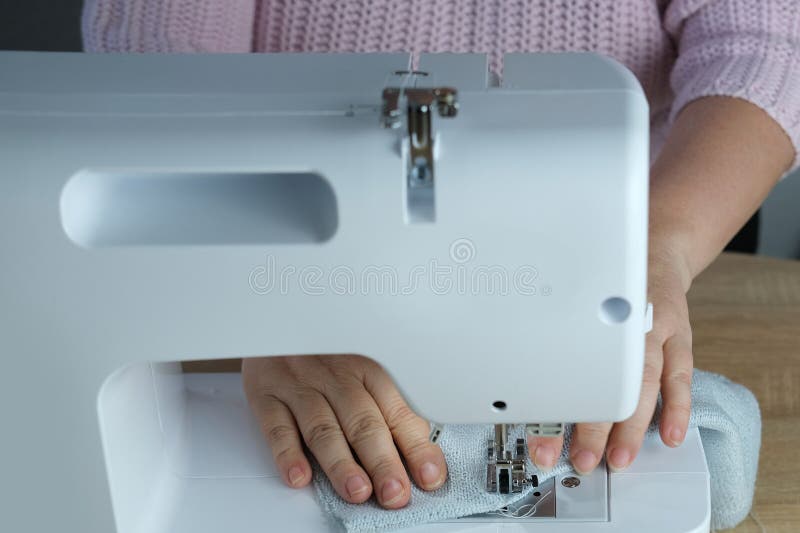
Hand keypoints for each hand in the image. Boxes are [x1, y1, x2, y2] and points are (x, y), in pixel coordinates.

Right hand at [242, 354, 447, 507]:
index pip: (397, 414)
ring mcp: (300, 386)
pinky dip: (287, 453)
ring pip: (323, 427)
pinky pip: (276, 425)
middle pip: (362, 423)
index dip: (415, 447)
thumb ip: (390, 411)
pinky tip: (299, 475)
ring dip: (340, 462)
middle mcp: (336, 378)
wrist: (276, 322)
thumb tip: (422, 451)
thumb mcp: (362, 372)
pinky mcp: (266, 394)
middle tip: (394, 492)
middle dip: (381, 461)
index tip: (429, 475)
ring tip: (357, 489)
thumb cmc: (326, 357)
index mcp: (369, 371)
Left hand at [527, 242, 693, 473]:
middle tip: (582, 458)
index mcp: (589, 313)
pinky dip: (677, 408)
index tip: (542, 436)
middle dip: (595, 423)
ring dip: (632, 424)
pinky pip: (680, 375)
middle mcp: (623, 321)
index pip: (568, 364)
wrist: (656, 253)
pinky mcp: (680, 337)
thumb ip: (559, 336)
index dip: (555, 402)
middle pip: (608, 377)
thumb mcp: (576, 299)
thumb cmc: (610, 286)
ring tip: (620, 457)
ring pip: (645, 380)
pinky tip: (669, 435)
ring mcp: (655, 328)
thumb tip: (524, 386)